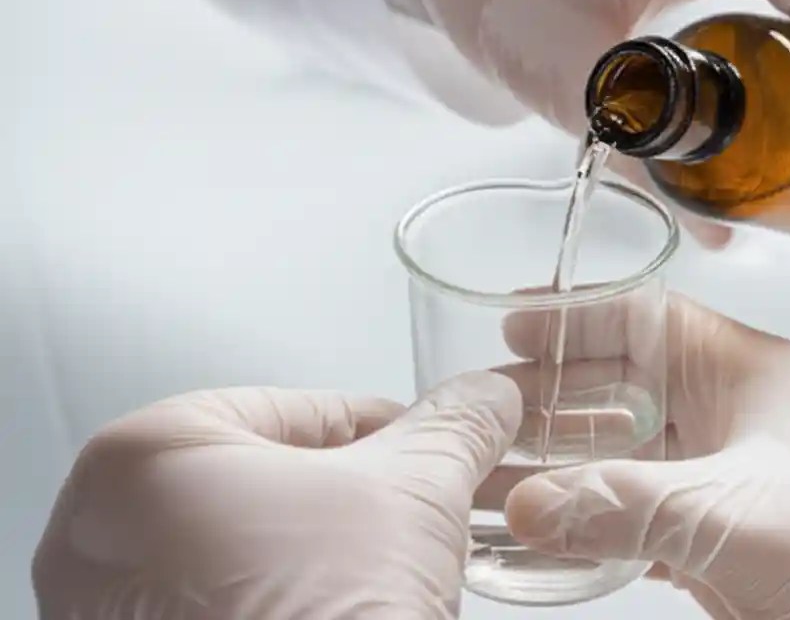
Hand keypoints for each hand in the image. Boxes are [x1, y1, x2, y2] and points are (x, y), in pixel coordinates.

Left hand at [33, 374, 520, 618]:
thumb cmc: (321, 615)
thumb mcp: (414, 493)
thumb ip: (452, 429)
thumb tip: (485, 400)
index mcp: (142, 456)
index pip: (298, 412)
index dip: (387, 428)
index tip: (430, 449)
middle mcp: (95, 535)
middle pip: (264, 482)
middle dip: (350, 495)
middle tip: (412, 511)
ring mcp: (103, 613)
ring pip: (238, 550)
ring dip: (317, 551)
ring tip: (384, 568)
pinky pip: (214, 607)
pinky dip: (274, 602)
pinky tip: (339, 612)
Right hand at [501, 295, 789, 618]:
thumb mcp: (733, 518)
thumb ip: (624, 505)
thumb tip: (525, 505)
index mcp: (744, 374)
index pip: (648, 319)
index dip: (578, 317)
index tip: (513, 325)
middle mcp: (732, 414)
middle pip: (622, 386)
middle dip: (551, 400)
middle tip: (479, 414)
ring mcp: (730, 472)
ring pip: (628, 453)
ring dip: (567, 467)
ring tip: (493, 479)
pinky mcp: (726, 528)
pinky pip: (644, 509)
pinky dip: (597, 520)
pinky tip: (550, 538)